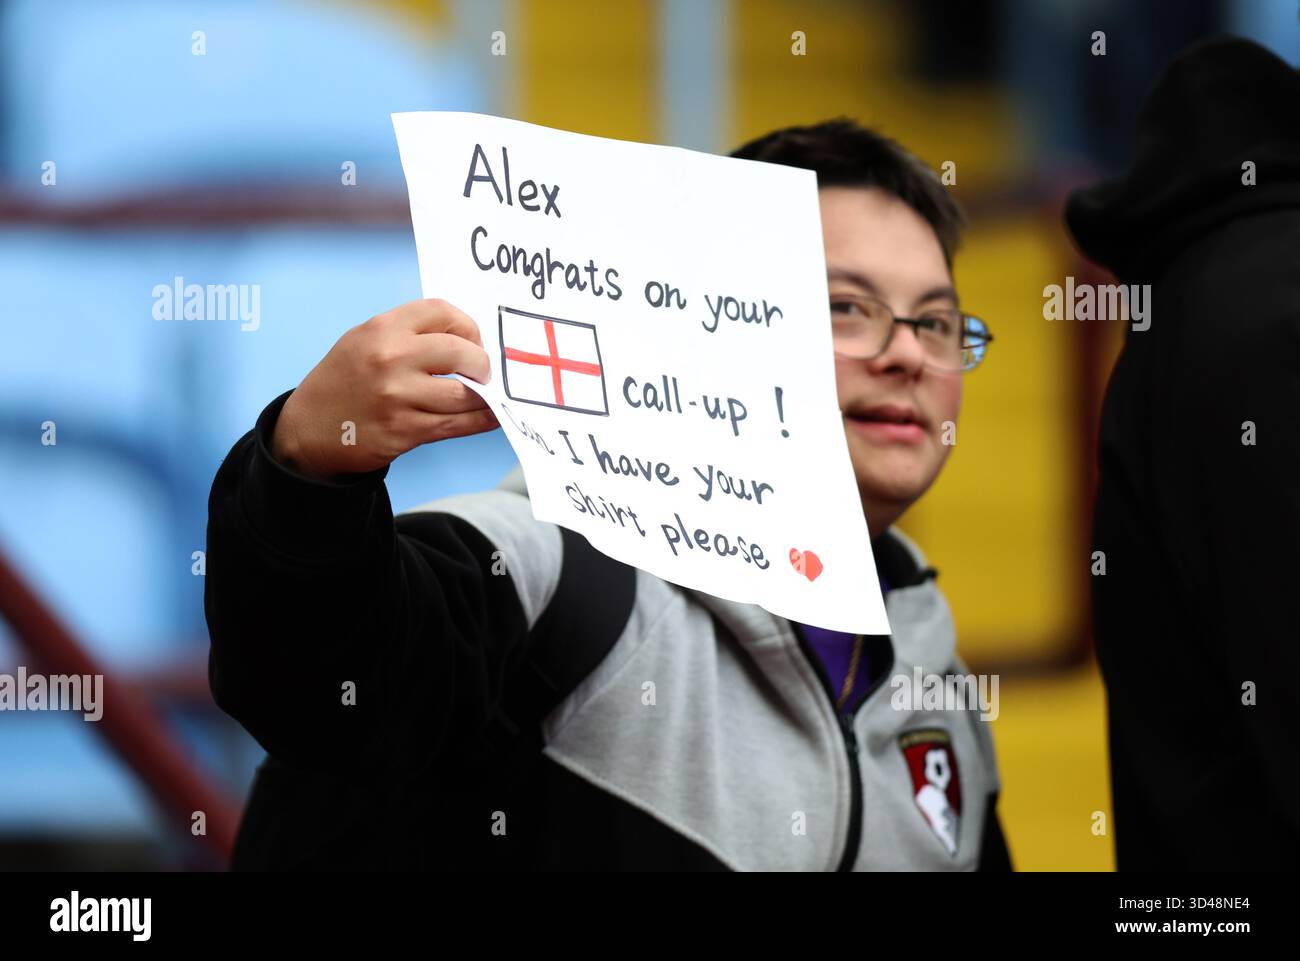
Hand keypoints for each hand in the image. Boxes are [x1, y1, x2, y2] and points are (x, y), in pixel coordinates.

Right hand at [271, 298, 498, 479]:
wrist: (308, 429)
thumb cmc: (344, 381)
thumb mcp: (364, 341)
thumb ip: (409, 334)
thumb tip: (467, 342)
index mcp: (382, 329)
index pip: (442, 312)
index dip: (467, 326)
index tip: (473, 341)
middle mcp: (390, 359)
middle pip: (462, 353)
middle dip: (482, 363)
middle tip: (484, 372)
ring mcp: (398, 397)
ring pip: (465, 395)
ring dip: (485, 397)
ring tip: (488, 396)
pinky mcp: (405, 431)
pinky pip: (457, 424)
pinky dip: (481, 420)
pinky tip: (491, 416)